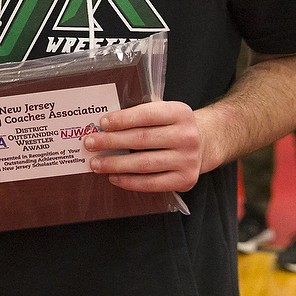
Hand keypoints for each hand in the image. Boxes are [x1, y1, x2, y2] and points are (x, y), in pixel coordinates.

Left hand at [81, 100, 200, 192]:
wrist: (206, 142)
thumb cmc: (174, 125)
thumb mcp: (165, 112)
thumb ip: (142, 116)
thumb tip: (104, 126)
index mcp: (180, 113)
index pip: (147, 115)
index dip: (123, 119)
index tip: (102, 123)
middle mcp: (187, 136)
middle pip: (142, 140)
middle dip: (111, 142)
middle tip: (90, 143)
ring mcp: (188, 160)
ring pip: (144, 164)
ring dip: (116, 164)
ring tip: (96, 163)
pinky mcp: (185, 180)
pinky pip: (152, 183)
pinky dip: (130, 181)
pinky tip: (114, 177)